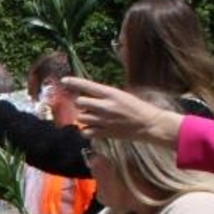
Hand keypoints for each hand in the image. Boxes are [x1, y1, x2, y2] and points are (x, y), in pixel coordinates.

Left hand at [61, 77, 180, 146]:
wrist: (149, 124)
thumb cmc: (136, 108)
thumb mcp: (121, 96)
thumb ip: (103, 96)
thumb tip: (85, 96)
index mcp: (111, 94)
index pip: (87, 85)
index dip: (74, 82)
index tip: (64, 80)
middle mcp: (105, 106)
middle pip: (79, 102)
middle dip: (81, 103)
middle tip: (88, 106)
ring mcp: (104, 120)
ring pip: (80, 117)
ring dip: (83, 117)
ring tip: (94, 117)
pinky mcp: (104, 133)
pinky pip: (84, 132)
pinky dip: (85, 130)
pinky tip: (92, 128)